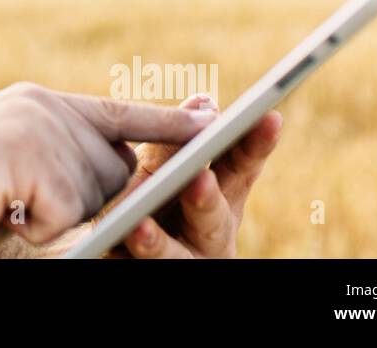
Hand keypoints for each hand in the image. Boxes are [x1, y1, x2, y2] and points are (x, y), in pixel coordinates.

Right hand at [0, 82, 217, 258]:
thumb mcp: (10, 177)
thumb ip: (59, 167)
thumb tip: (124, 178)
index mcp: (37, 103)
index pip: (119, 115)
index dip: (167, 123)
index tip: (214, 120)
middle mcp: (42, 104)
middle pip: (113, 168)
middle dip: (89, 204)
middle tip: (23, 207)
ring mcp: (38, 125)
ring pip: (95, 195)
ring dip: (57, 220)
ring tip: (0, 207)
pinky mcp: (30, 155)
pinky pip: (68, 215)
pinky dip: (37, 231)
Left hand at [99, 93, 282, 258]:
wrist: (108, 241)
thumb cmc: (143, 198)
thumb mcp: (158, 168)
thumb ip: (176, 142)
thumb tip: (205, 103)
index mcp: (219, 194)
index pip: (240, 166)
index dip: (255, 144)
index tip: (268, 117)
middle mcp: (210, 232)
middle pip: (214, 218)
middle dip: (206, 200)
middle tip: (199, 179)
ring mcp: (184, 259)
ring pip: (176, 256)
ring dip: (159, 243)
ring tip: (140, 228)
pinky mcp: (151, 274)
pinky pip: (141, 269)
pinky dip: (130, 257)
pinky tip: (117, 242)